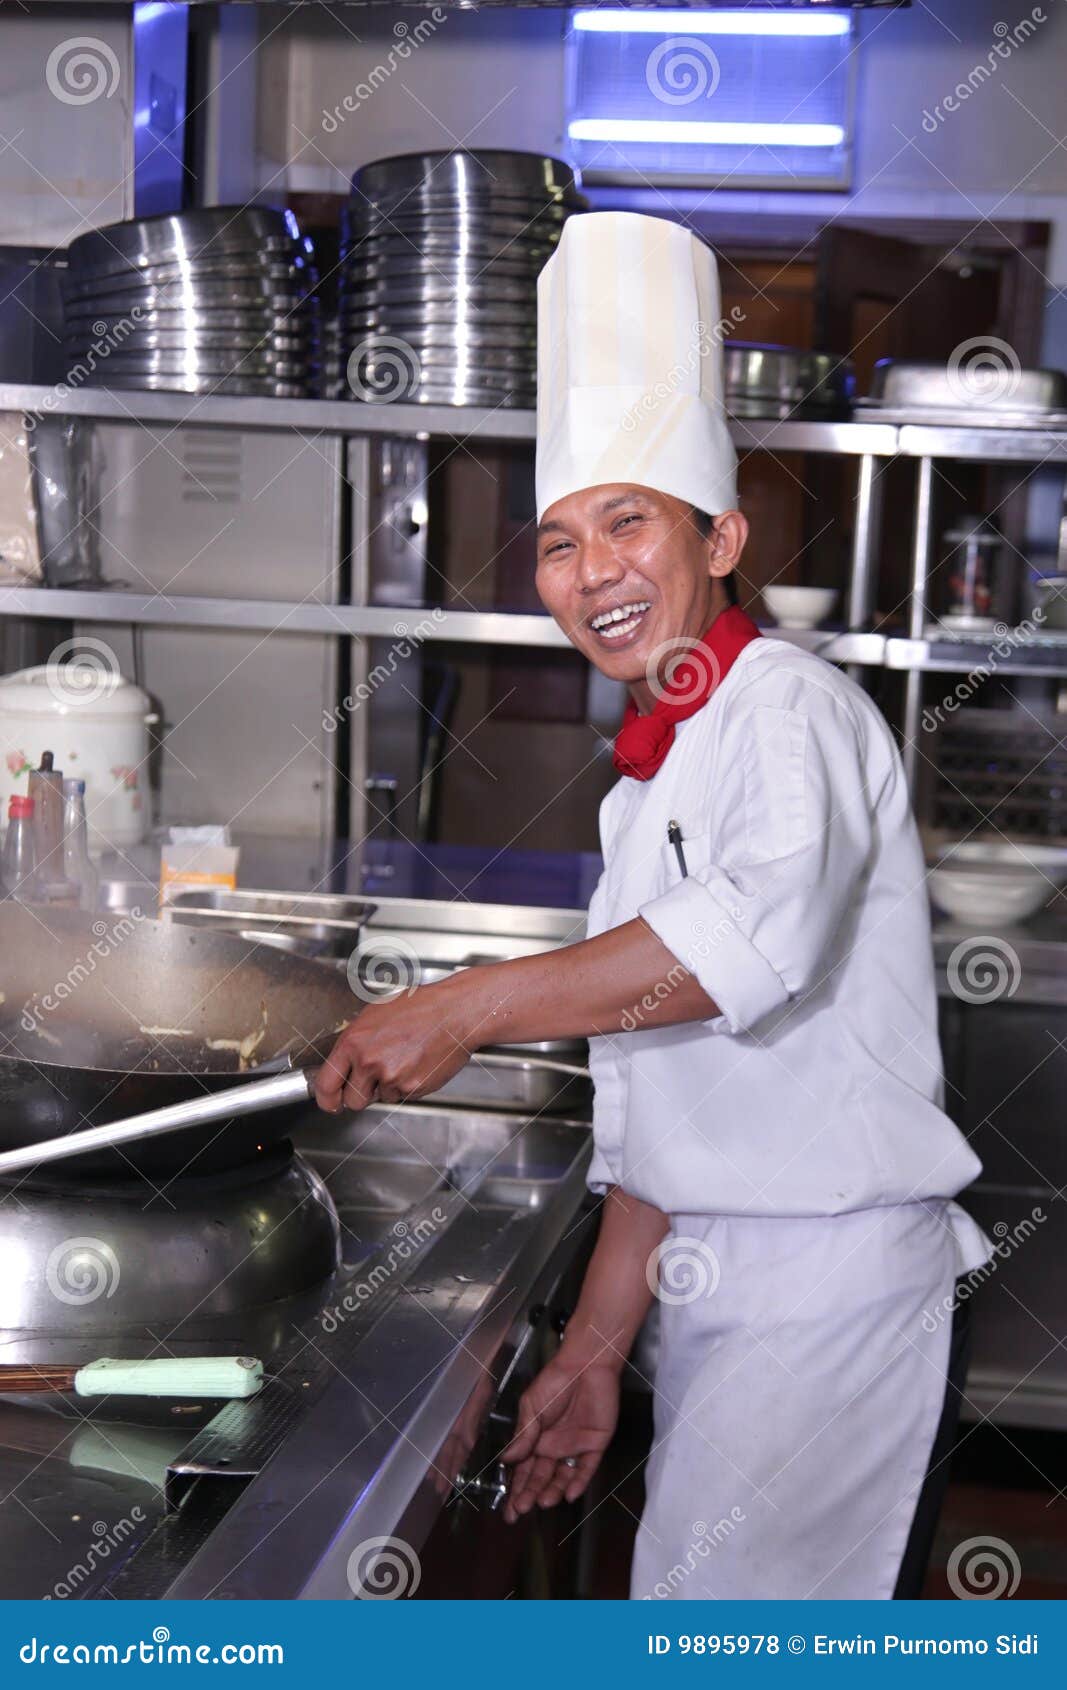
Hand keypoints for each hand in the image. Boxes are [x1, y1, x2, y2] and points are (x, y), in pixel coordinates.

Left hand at [313, 980, 474, 1112]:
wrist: (454, 1013)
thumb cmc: (420, 1007)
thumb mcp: (375, 1014)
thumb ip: (356, 1041)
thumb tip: (343, 1061)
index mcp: (354, 1042)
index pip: (326, 1084)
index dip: (326, 1099)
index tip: (330, 1101)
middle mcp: (369, 1062)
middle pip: (352, 1101)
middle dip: (361, 1095)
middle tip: (372, 1080)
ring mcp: (391, 1077)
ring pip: (381, 1098)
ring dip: (388, 1086)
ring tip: (404, 1059)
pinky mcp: (412, 1088)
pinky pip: (402, 1096)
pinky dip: (408, 1085)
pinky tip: (416, 1063)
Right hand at [501, 1351, 620, 1522]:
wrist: (585, 1364)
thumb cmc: (555, 1381)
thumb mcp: (532, 1407)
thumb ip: (523, 1435)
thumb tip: (505, 1460)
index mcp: (536, 1438)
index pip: (524, 1470)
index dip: (516, 1489)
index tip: (508, 1509)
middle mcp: (554, 1446)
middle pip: (541, 1478)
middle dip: (530, 1495)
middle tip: (520, 1511)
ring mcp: (574, 1447)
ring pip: (563, 1477)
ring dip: (553, 1491)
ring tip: (543, 1502)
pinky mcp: (595, 1444)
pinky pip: (587, 1468)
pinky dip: (579, 1481)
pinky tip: (570, 1494)